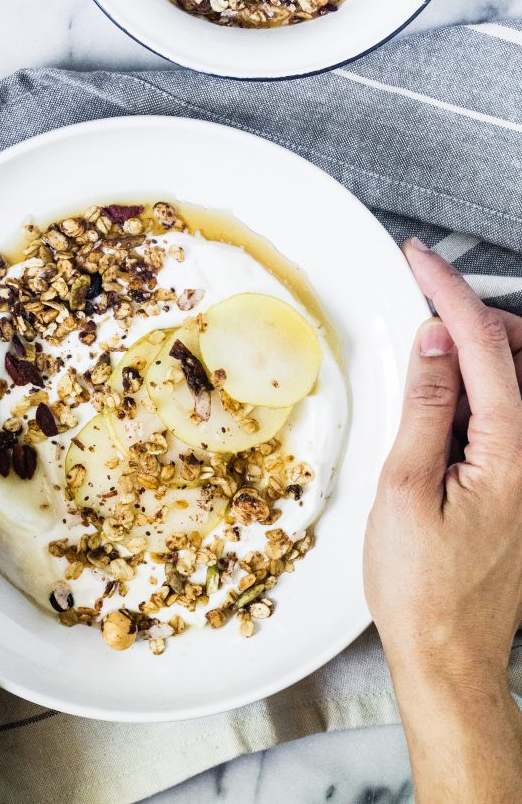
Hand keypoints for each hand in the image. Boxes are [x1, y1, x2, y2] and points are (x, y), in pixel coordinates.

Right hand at [365, 239, 521, 802]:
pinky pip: (514, 414)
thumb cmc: (422, 588)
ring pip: (521, 380)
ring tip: (429, 353)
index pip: (486, 346)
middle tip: (421, 304)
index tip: (419, 258)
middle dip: (474, 315)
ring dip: (480, 351)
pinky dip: (484, 388)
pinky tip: (447, 400)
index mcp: (514, 453)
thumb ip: (427, 408)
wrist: (450, 657)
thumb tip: (434, 342)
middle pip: (521, 352)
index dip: (448, 292)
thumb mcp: (405, 488)